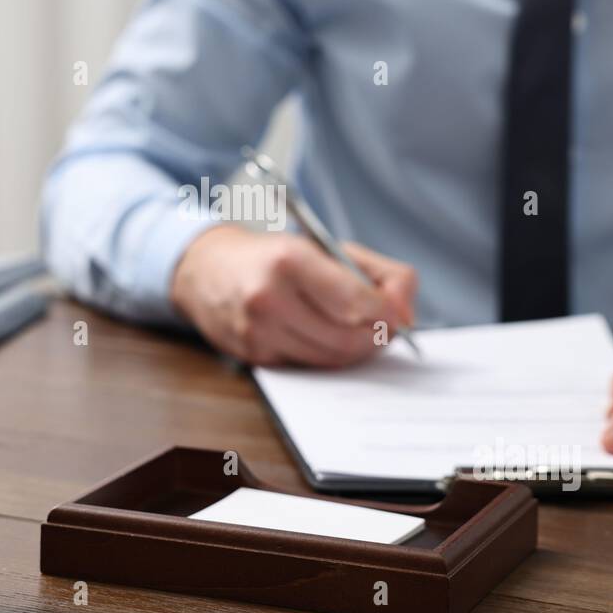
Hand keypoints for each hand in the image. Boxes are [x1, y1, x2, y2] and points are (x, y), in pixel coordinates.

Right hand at [170, 224, 417, 367]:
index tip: (398, 316)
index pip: (356, 303)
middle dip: (375, 337)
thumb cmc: (275, 256)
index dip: (387, 315)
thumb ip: (379, 274)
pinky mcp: (253, 356)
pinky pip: (308, 366)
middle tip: (384, 327)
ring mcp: (257, 332)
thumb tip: (406, 315)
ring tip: (356, 329)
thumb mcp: (327, 246)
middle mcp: (268, 297)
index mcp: (290, 260)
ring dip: (354, 350)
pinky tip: (321, 334)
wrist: (207, 269)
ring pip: (331, 359)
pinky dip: (324, 355)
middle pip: (347, 339)